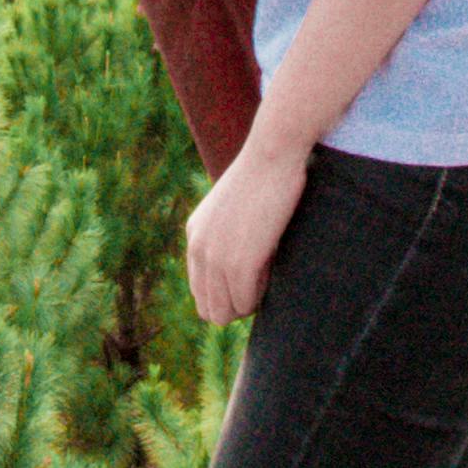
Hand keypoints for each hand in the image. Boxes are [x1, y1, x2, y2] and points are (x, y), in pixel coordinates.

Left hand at [183, 144, 307, 324]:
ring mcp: (215, 257)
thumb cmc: (265, 175)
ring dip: (249, 303)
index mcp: (195, 235)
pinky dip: (261, 296)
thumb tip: (243, 266)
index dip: (228, 292)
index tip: (252, 273)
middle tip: (261, 279)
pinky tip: (271, 267)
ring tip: (267, 272)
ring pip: (224, 313)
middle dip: (236, 305)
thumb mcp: (235, 207)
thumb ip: (228, 234)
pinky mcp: (237, 263)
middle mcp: (198, 249)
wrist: (273, 153)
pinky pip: (245, 304)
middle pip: (208, 309)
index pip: (200, 290)